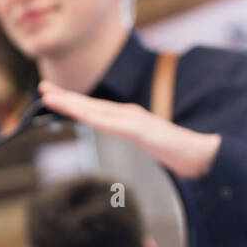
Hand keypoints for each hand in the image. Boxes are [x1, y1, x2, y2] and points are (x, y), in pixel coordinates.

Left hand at [37, 80, 221, 179]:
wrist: (204, 157)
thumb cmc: (179, 155)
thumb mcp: (149, 151)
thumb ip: (136, 146)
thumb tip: (125, 151)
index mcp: (129, 121)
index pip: (95, 111)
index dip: (73, 103)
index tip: (52, 97)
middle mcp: (130, 116)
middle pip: (91, 106)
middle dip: (65, 97)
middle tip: (42, 90)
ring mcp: (135, 121)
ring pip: (97, 111)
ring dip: (73, 103)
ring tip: (51, 97)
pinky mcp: (142, 130)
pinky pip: (113, 123)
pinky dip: (94, 117)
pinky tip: (80, 114)